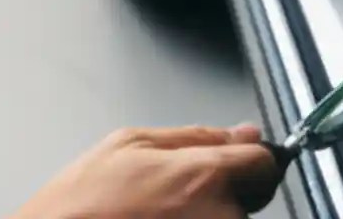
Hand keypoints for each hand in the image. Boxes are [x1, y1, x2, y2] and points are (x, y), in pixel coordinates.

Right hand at [14, 125, 280, 218]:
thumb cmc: (78, 207)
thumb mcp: (129, 144)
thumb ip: (196, 135)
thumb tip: (243, 132)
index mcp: (204, 176)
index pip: (265, 163)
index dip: (250, 159)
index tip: (239, 164)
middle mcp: (218, 217)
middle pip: (249, 198)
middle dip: (225, 192)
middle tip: (174, 197)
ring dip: (205, 215)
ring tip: (158, 216)